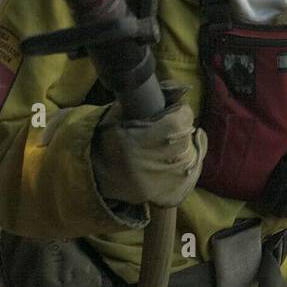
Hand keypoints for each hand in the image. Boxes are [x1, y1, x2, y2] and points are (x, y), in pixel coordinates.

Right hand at [92, 81, 206, 208]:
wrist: (94, 174)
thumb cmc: (108, 137)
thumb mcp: (122, 111)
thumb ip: (155, 96)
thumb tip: (185, 89)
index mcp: (134, 143)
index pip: (178, 123)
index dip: (180, 113)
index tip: (175, 112)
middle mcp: (147, 167)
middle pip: (186, 139)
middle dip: (184, 129)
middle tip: (172, 126)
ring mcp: (157, 186)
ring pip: (193, 158)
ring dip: (189, 146)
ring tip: (173, 142)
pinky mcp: (165, 198)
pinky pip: (192, 179)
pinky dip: (192, 166)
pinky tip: (182, 157)